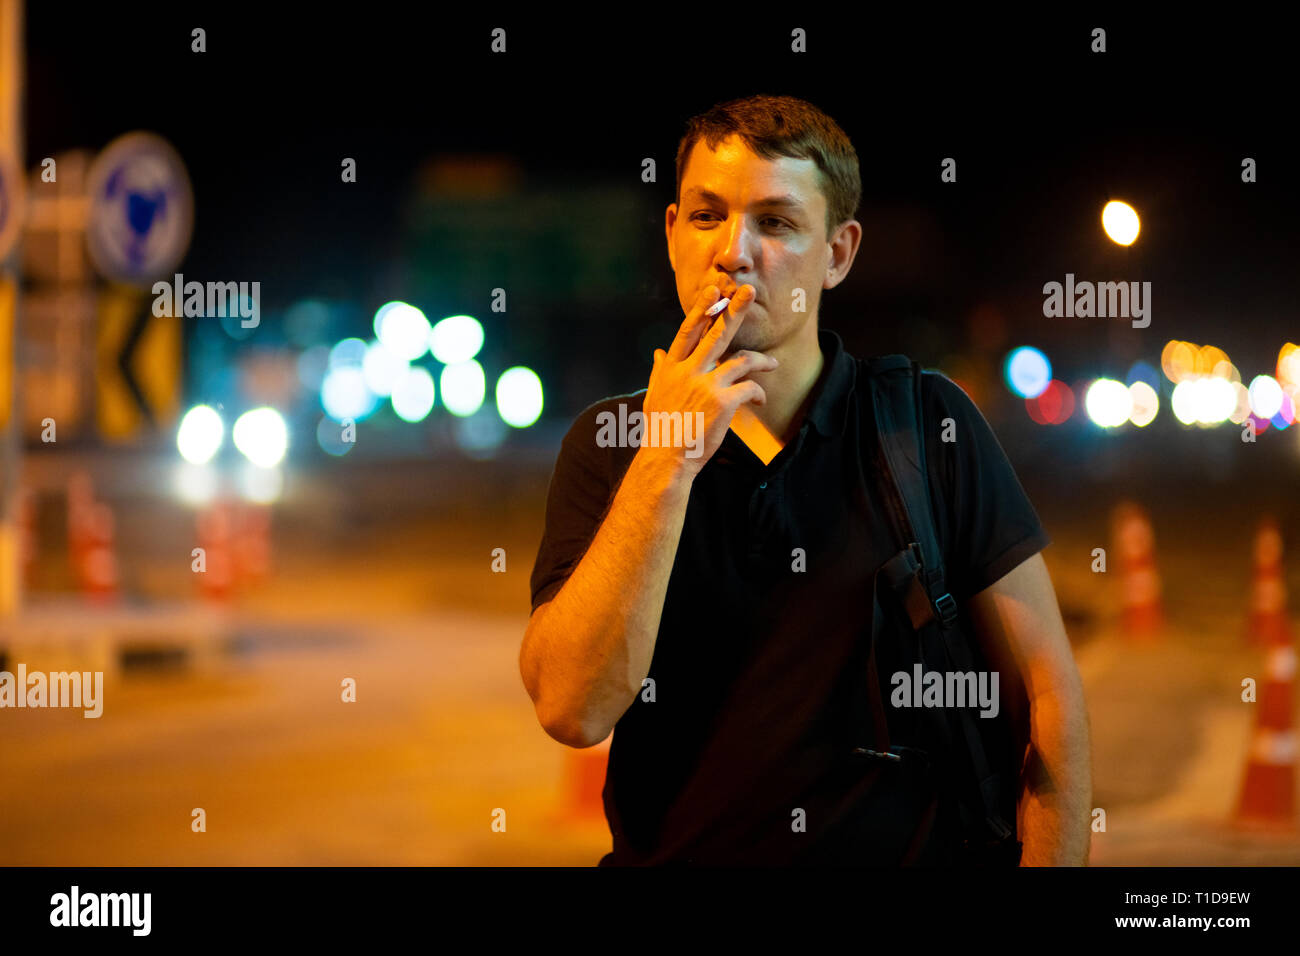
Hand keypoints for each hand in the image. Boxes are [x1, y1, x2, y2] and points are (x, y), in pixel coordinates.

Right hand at [642, 284, 777, 479]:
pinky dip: (757, 393)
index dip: (702, 309)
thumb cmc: (661, 429)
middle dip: (734, 310)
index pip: (688, 331)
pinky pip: (749, 388)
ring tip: (772, 364)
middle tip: (750, 291)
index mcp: (673, 368)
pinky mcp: (723, 402)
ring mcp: (706, 385)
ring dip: (760, 360)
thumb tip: (659, 352)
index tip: (713, 290)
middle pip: (716, 333)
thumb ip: (660, 370)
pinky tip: (760, 401)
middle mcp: (689, 371)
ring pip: (741, 360)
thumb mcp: (655, 395)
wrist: (666, 459)